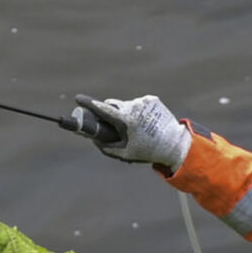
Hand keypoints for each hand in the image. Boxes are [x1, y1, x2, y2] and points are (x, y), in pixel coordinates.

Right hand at [74, 95, 191, 170]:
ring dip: (126, 113)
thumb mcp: (125, 154)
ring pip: (126, 104)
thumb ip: (106, 147)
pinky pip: (138, 103)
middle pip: (113, 105)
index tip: (77, 99)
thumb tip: (93, 139)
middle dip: (109, 112)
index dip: (88, 103)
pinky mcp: (152, 99)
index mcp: (126, 120)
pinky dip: (138, 110)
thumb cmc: (148, 151)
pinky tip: (145, 122)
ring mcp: (144, 101)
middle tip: (112, 124)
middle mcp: (134, 107)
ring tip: (137, 128)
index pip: (102, 109)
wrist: (174, 144)